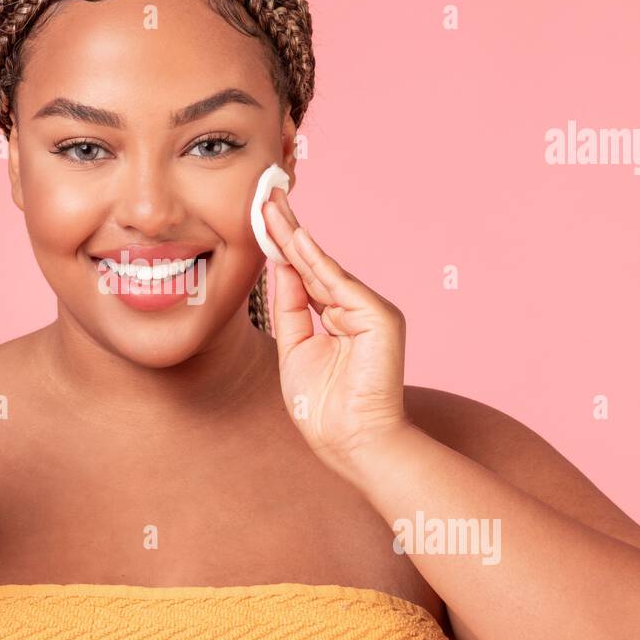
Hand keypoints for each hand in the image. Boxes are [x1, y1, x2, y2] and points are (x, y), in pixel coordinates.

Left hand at [261, 189, 413, 471]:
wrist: (354, 445)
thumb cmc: (325, 409)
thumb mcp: (295, 350)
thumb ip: (290, 308)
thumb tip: (280, 266)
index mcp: (338, 316)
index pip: (304, 274)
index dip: (281, 246)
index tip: (259, 217)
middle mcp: (357, 307)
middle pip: (314, 262)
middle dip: (286, 229)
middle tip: (263, 195)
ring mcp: (371, 310)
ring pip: (322, 267)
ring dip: (294, 235)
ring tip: (269, 205)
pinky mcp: (380, 317)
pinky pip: (338, 284)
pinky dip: (314, 260)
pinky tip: (293, 237)